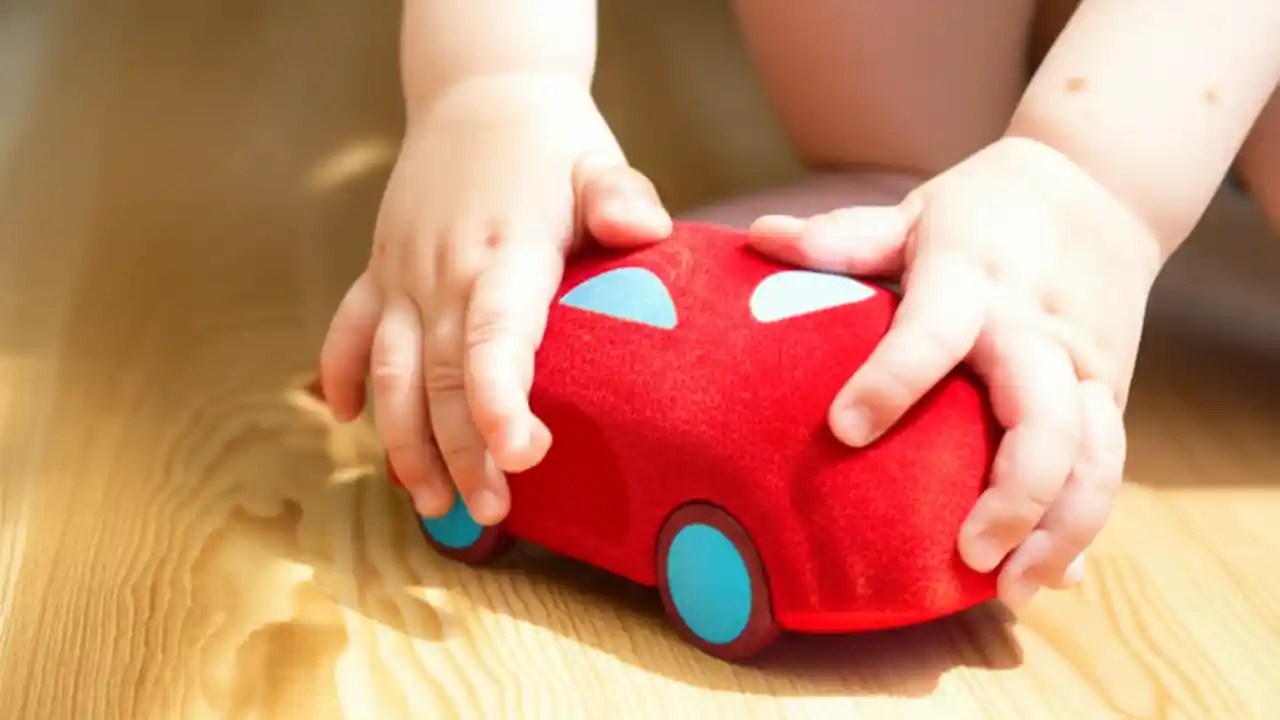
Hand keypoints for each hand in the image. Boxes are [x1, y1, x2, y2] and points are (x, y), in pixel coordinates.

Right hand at [319, 75, 670, 523]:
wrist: (479, 89)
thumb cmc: (552, 138)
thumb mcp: (597, 156)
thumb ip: (619, 194)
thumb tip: (642, 226)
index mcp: (505, 249)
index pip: (496, 336)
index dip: (499, 399)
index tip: (521, 454)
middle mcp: (444, 268)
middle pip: (443, 377)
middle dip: (463, 451)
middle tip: (492, 512)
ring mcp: (403, 270)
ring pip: (393, 369)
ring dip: (405, 439)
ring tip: (431, 501)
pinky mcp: (381, 267)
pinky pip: (350, 328)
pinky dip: (342, 374)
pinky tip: (348, 421)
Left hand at [749, 137, 1163, 605]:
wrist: (1101, 186)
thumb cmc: (987, 208)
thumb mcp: (917, 211)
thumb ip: (846, 237)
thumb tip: (760, 237)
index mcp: (973, 279)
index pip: (934, 332)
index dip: (893, 379)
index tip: (844, 428)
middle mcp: (1036, 329)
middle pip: (1045, 418)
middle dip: (1014, 492)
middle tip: (966, 552)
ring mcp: (1086, 364)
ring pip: (1094, 457)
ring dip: (1061, 530)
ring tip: (1012, 590)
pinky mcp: (1114, 389)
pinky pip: (1109, 463)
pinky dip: (1084, 523)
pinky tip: (1052, 575)